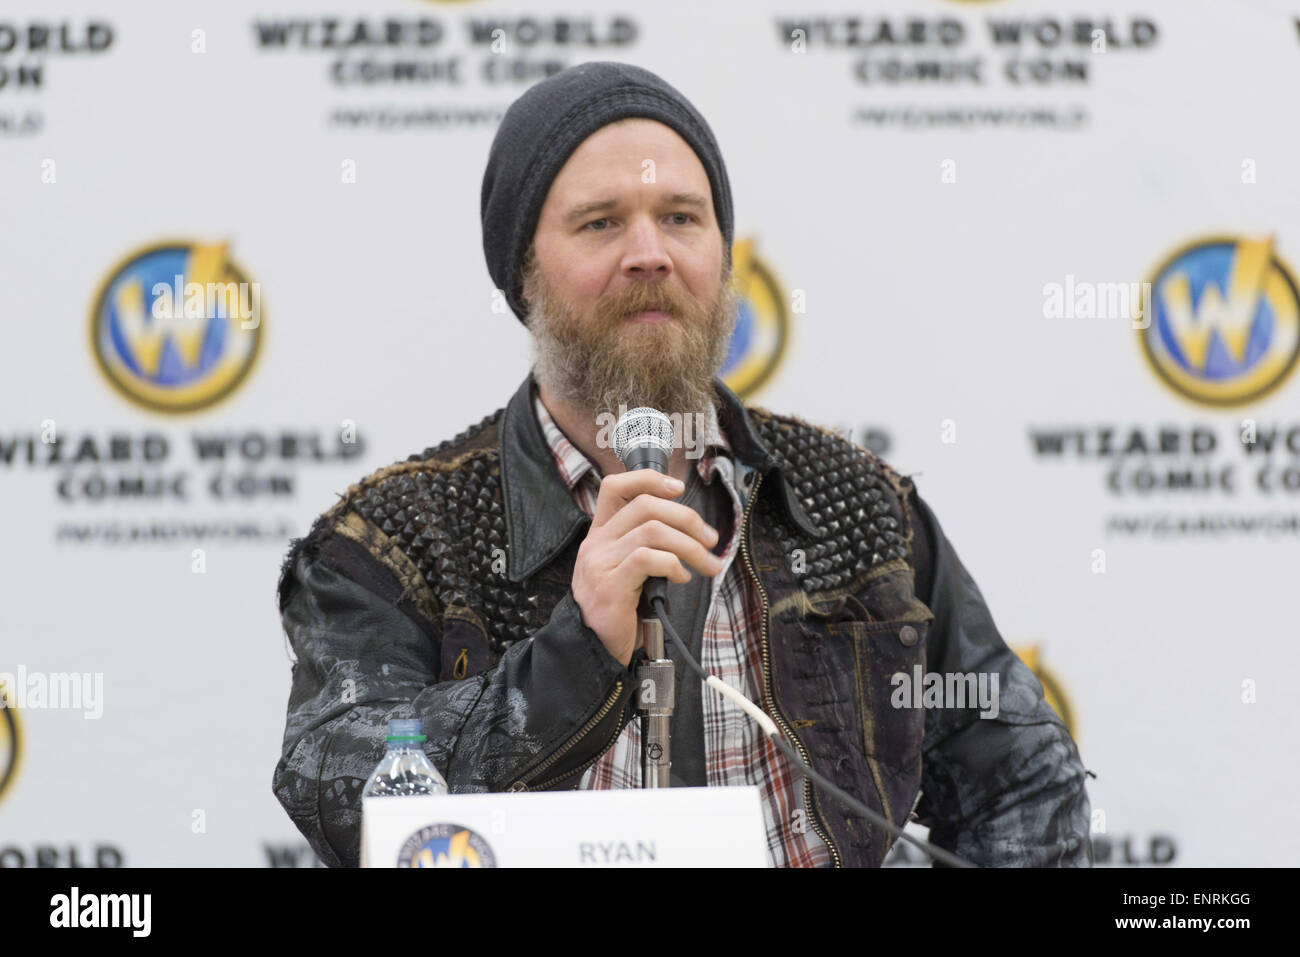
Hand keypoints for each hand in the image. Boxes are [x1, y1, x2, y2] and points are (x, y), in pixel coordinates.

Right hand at [571, 470, 723, 666]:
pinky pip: (649, 559)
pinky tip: (682, 577)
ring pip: (653, 531)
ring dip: (690, 545)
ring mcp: (600, 563)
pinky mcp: (610, 585)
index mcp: (600, 533)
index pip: (615, 487)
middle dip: (687, 518)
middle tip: (710, 539)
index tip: (679, 488)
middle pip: (645, 505)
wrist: (594, 647)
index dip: (649, 479)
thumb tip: (688, 528)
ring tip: (706, 563)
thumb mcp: (628, 568)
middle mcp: (596, 543)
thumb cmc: (619, 608)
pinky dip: (674, 564)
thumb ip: (646, 544)